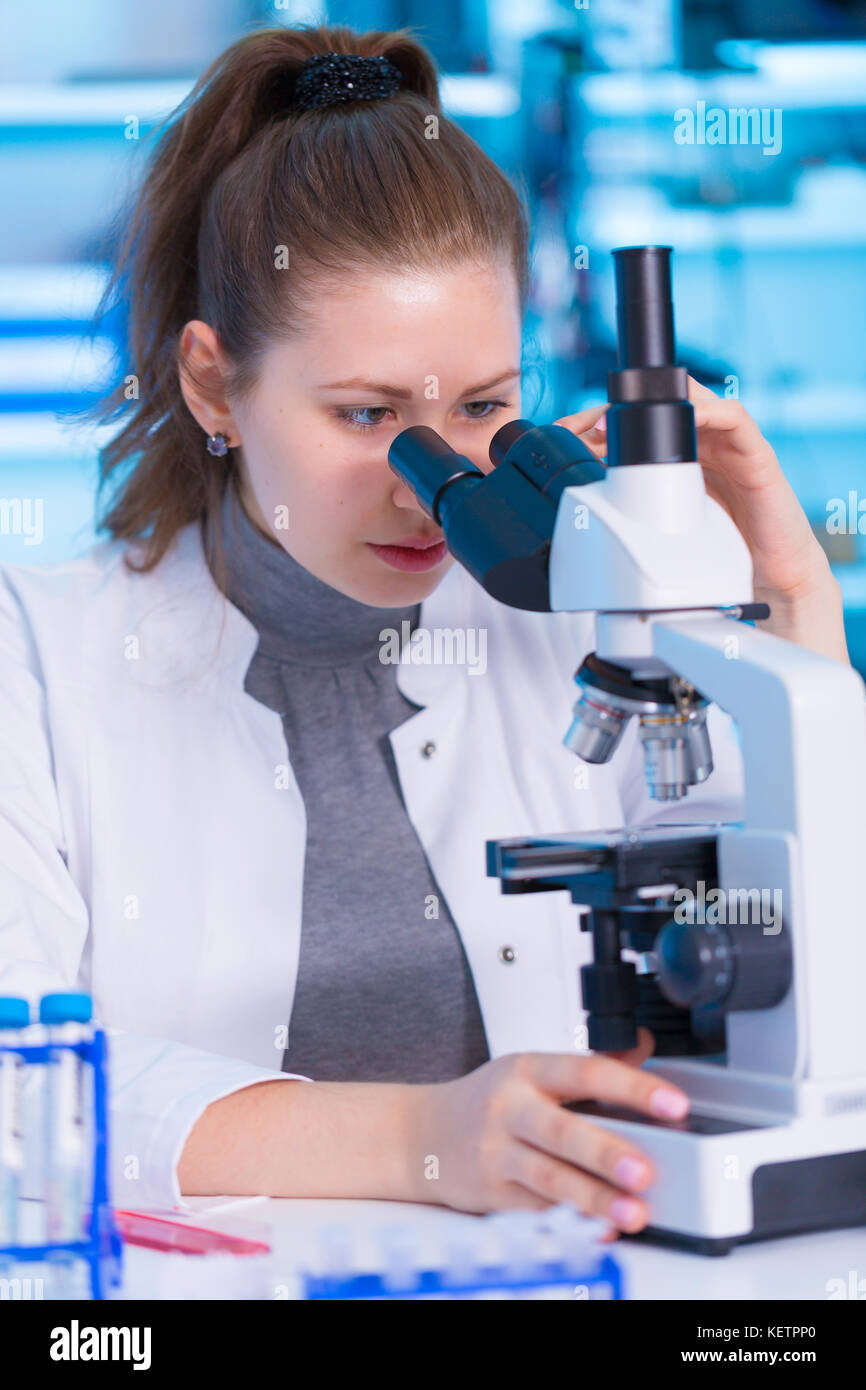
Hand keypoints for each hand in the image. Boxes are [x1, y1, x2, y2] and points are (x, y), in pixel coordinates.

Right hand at [411, 1028, 686, 1233]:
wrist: (421, 1135)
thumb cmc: (487, 1100)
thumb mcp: (531, 1069)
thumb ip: (590, 1063)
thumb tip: (644, 1044)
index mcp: (527, 1070)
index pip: (585, 1071)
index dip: (632, 1086)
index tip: (673, 1103)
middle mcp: (510, 1109)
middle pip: (562, 1130)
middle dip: (605, 1152)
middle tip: (646, 1170)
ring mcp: (498, 1154)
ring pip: (549, 1178)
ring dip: (594, 1198)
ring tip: (633, 1212)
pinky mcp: (492, 1194)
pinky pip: (536, 1211)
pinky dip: (571, 1222)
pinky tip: (600, 1229)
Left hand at [555, 389, 849, 662]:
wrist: (773, 576)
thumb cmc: (725, 551)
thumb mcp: (666, 528)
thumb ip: (639, 510)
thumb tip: (588, 512)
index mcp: (681, 456)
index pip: (642, 422)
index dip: (607, 423)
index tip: (572, 436)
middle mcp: (705, 444)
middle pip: (662, 404)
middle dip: (622, 409)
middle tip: (589, 427)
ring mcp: (730, 446)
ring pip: (695, 401)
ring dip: (658, 404)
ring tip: (624, 420)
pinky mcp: (757, 455)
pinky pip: (734, 419)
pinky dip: (709, 413)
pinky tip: (684, 420)